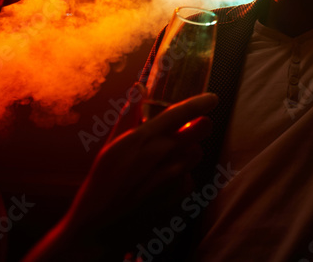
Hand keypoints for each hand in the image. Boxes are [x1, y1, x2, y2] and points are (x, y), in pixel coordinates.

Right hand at [34, 92, 217, 258]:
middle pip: (201, 130)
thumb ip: (129, 115)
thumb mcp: (111, 145)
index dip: (202, 102)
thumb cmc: (102, 182)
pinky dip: (181, 176)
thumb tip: (139, 87)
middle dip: (200, 125)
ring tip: (167, 158)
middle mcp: (164, 153)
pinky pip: (189, 177)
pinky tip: (163, 181)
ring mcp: (174, 175)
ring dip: (188, 151)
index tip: (212, 98)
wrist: (100, 225)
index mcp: (146, 137)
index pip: (183, 112)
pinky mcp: (179, 194)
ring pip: (196, 153)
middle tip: (190, 127)